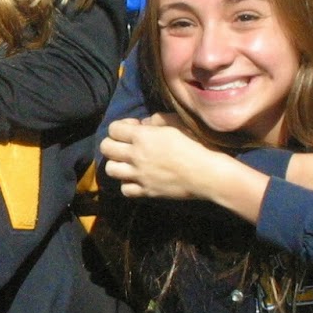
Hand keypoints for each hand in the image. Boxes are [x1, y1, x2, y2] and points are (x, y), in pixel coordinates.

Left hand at [101, 114, 233, 199]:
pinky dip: (128, 184)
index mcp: (142, 136)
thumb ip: (157, 120)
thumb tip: (143, 124)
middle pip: (106, 148)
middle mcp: (135, 155)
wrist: (206, 174)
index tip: (133, 128)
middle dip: (112, 143)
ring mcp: (138, 175)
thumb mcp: (177, 125)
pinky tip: (136, 179)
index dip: (121, 126)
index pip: (113, 128)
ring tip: (128, 162)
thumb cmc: (196, 145)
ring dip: (117, 164)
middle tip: (126, 144)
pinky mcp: (145, 191)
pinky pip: (124, 189)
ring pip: (110, 169)